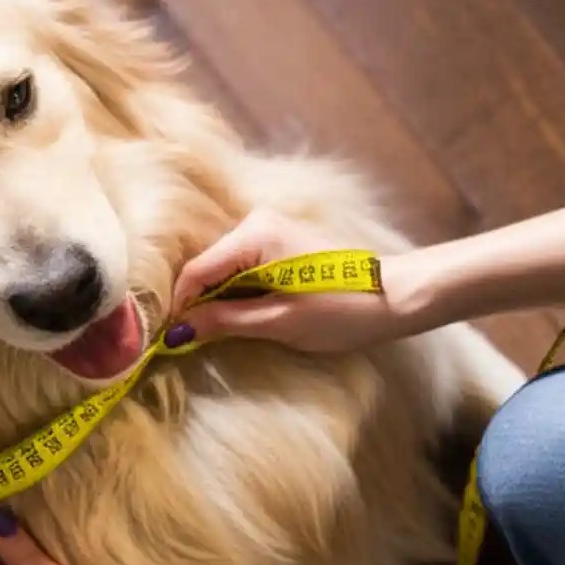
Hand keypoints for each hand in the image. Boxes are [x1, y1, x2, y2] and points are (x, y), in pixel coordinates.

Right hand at [167, 209, 424, 353]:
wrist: (396, 296)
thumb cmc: (342, 309)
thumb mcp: (279, 321)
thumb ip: (224, 322)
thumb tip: (177, 333)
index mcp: (255, 235)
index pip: (196, 271)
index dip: (179, 306)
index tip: (167, 339)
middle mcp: (256, 223)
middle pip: (206, 267)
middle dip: (195, 303)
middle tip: (186, 341)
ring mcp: (268, 229)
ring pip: (222, 268)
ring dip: (215, 300)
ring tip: (211, 334)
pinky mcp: (278, 241)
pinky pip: (240, 267)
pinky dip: (234, 292)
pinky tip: (237, 317)